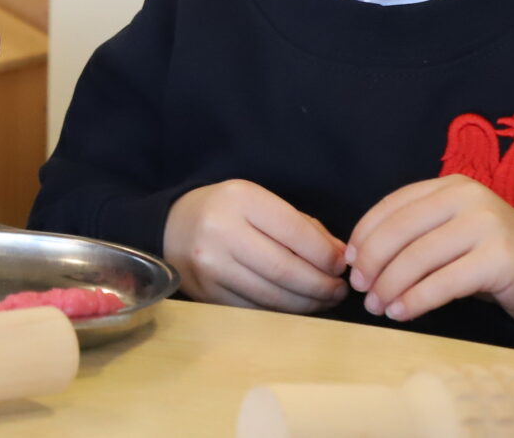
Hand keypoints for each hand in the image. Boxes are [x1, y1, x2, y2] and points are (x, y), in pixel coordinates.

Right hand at [163, 179, 348, 312]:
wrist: (171, 226)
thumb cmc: (226, 211)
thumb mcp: (259, 201)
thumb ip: (301, 226)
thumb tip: (340, 256)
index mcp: (241, 199)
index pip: (295, 232)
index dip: (326, 255)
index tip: (342, 266)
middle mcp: (222, 231)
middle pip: (286, 270)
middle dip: (322, 285)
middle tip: (340, 290)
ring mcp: (211, 266)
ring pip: (273, 296)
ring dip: (308, 304)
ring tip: (324, 300)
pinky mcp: (207, 294)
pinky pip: (256, 310)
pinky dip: (283, 313)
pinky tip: (296, 307)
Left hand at [346, 175, 513, 323]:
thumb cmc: (487, 255)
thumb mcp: (450, 232)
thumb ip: (414, 233)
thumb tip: (358, 258)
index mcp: (449, 186)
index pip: (393, 205)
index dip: (364, 234)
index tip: (348, 261)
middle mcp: (467, 197)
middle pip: (401, 230)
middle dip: (373, 263)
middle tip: (360, 289)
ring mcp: (485, 225)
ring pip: (419, 257)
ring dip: (391, 286)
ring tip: (378, 307)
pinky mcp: (498, 258)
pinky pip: (444, 282)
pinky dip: (416, 300)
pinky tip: (402, 312)